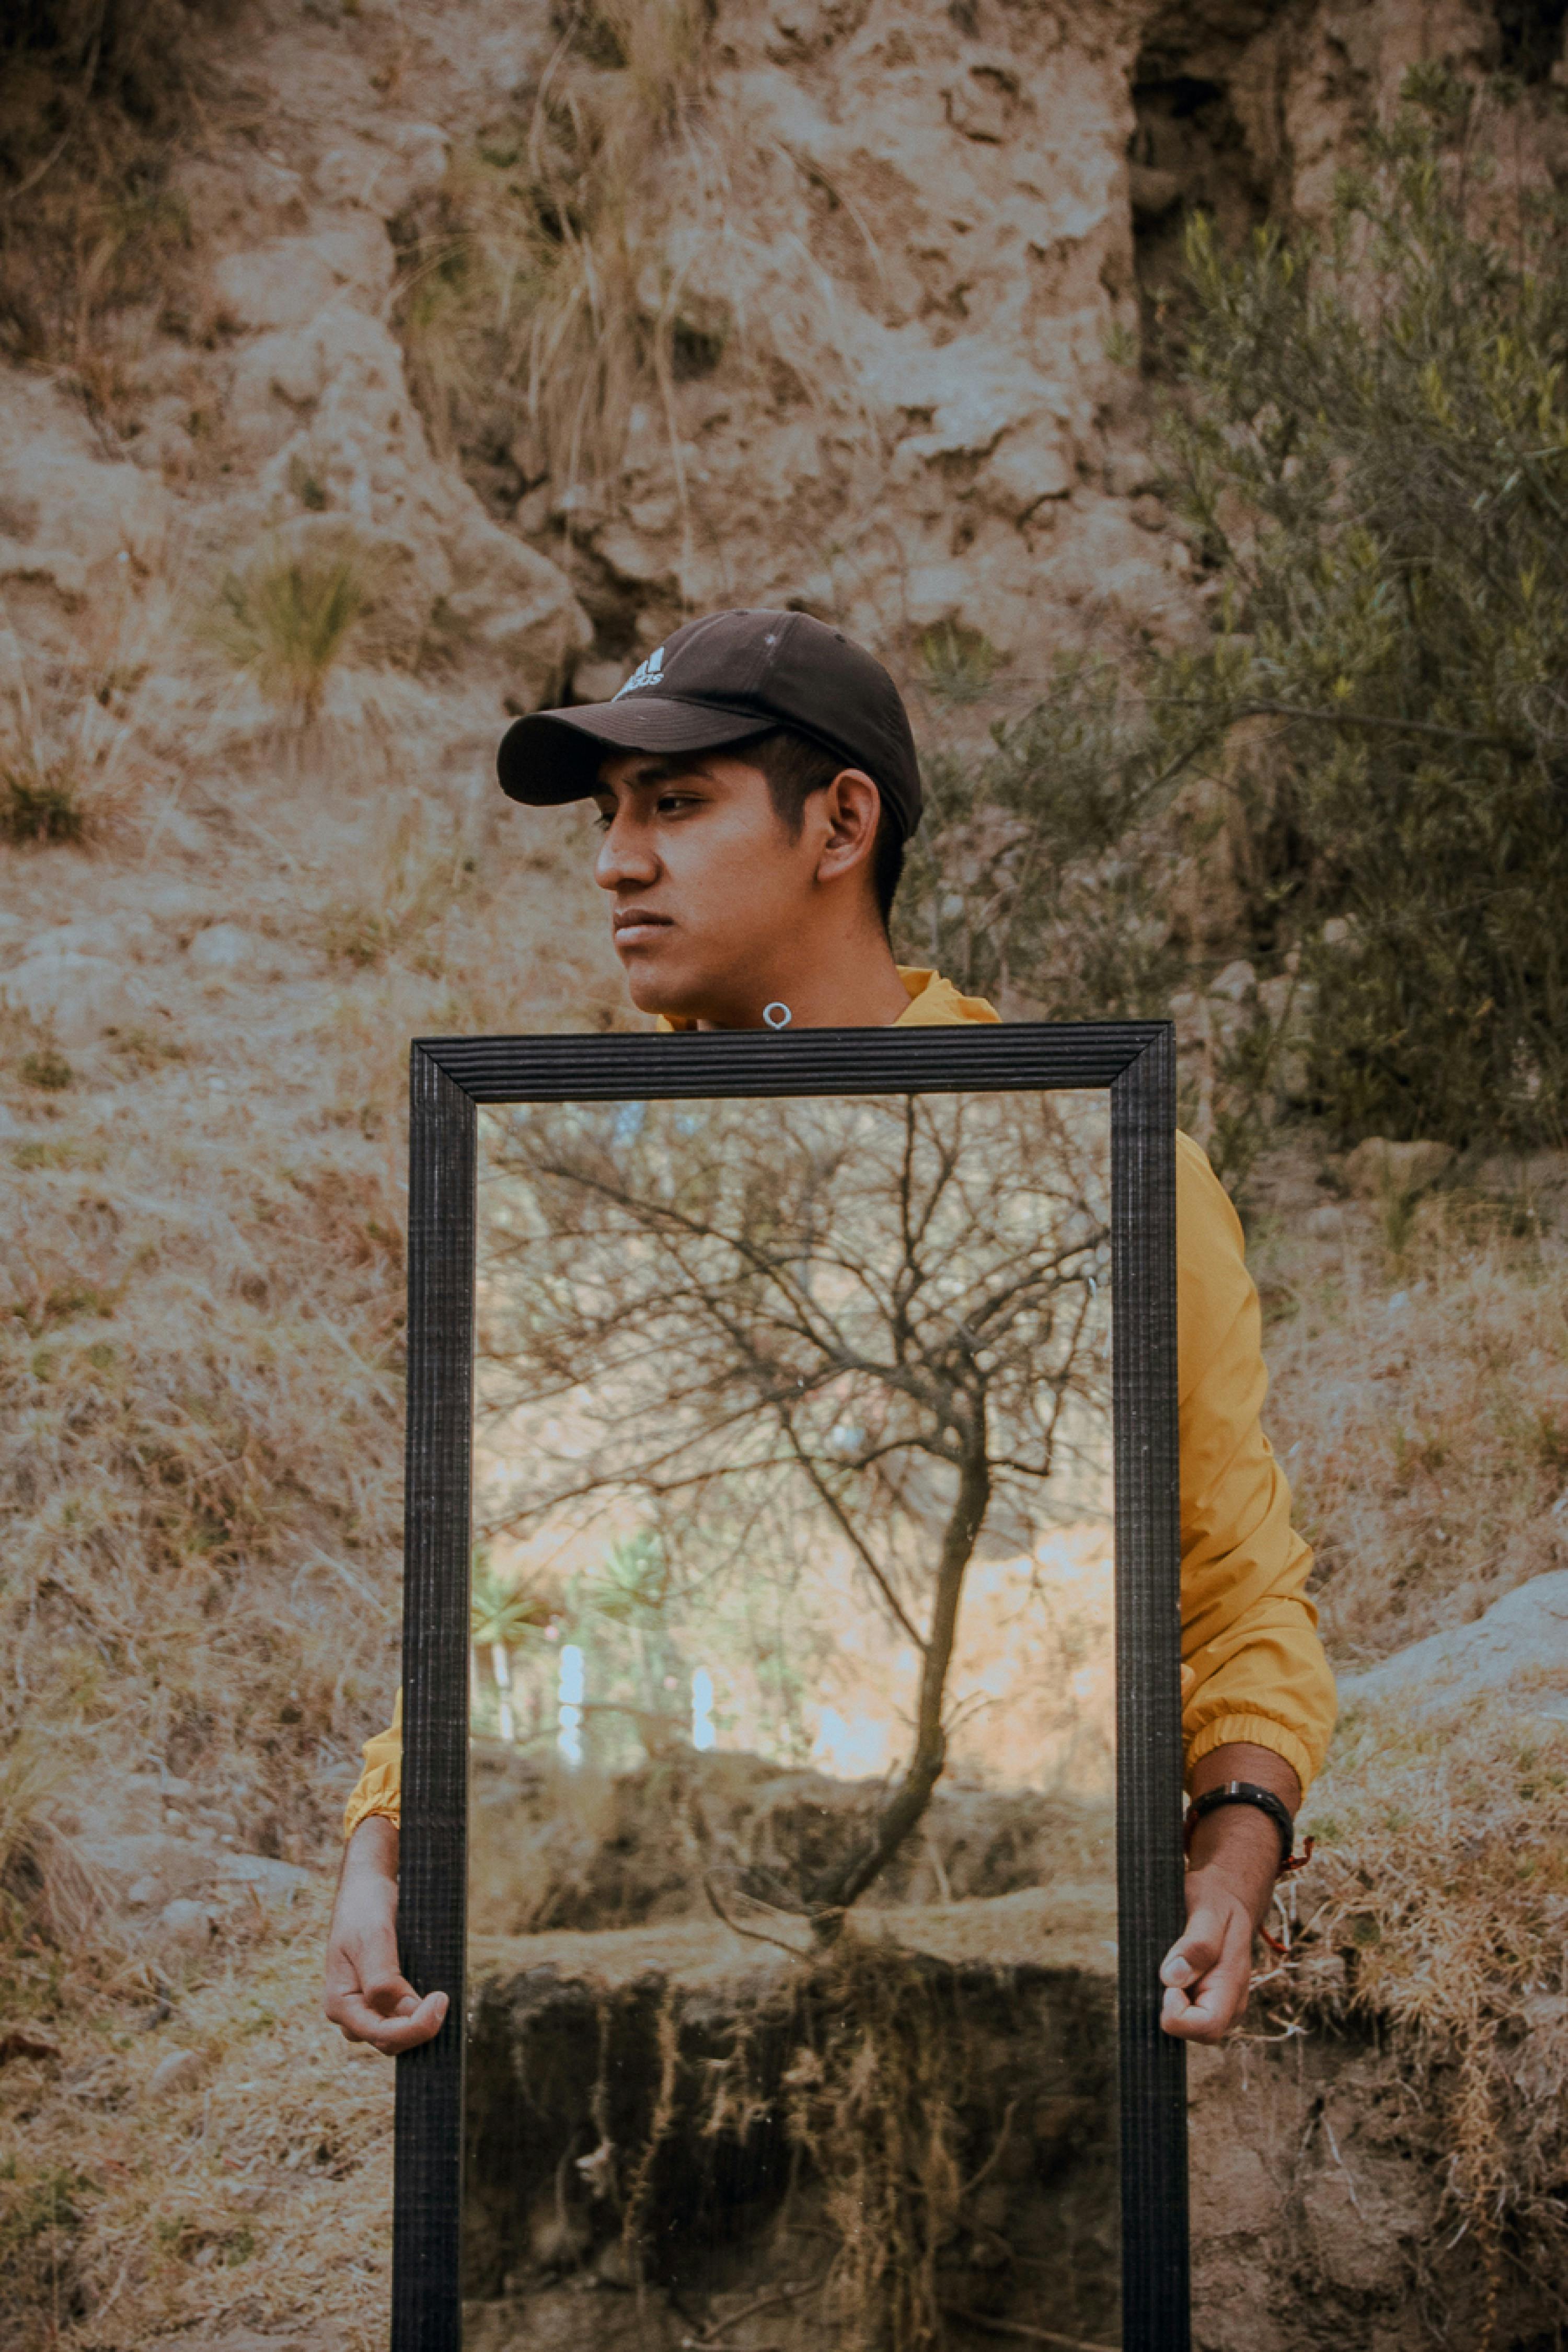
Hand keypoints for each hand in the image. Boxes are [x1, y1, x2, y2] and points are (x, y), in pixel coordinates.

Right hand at [323, 1817, 447, 2054]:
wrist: (366, 1887)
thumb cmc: (365, 1908)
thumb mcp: (373, 1938)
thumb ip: (384, 1979)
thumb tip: (407, 2012)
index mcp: (340, 2003)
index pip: (380, 2034)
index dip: (414, 2027)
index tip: (442, 2000)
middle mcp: (350, 2012)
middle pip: (390, 2041)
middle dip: (419, 2027)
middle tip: (445, 1998)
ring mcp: (365, 2006)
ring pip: (397, 2033)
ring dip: (420, 2023)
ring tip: (441, 2000)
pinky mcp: (380, 1997)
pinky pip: (400, 2018)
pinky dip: (419, 2014)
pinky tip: (435, 2001)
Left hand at [1159, 1869, 1254, 2041]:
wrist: (1229, 1893)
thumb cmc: (1216, 1898)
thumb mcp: (1207, 1910)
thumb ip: (1196, 1945)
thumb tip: (1172, 1979)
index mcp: (1233, 1984)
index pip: (1206, 2028)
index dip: (1179, 2015)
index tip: (1167, 1981)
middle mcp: (1229, 2002)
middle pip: (1195, 2034)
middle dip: (1171, 2009)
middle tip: (1166, 1968)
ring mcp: (1218, 2001)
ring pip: (1185, 2024)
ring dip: (1167, 2000)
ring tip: (1167, 1961)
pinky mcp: (1204, 1997)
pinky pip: (1183, 2010)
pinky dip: (1167, 1994)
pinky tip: (1166, 1969)